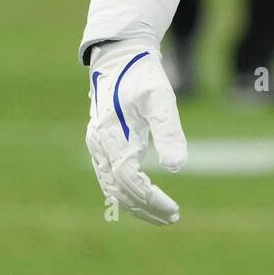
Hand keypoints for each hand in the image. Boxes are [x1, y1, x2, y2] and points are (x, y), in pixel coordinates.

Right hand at [86, 38, 186, 224]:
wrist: (121, 56)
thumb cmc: (143, 75)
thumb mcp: (161, 98)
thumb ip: (169, 130)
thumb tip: (177, 167)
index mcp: (111, 134)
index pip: (129, 180)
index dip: (151, 198)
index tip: (174, 209)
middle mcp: (98, 144)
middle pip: (118, 190)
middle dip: (146, 208)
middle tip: (174, 217)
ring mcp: (96, 146)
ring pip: (112, 188)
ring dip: (136, 205)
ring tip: (164, 214)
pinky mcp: (100, 145)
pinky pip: (109, 179)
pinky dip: (127, 194)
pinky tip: (146, 199)